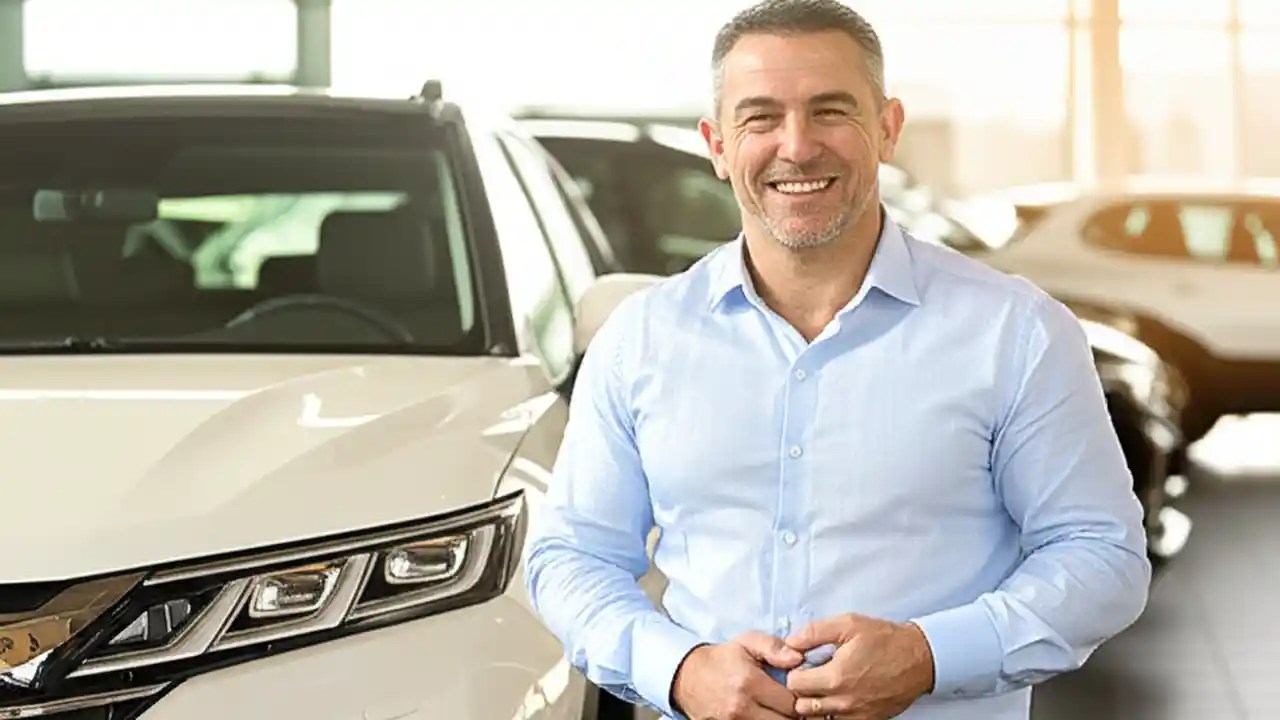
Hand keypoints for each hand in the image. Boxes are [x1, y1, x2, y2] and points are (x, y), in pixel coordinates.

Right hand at [672, 631, 806, 719]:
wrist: (687, 677)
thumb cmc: (722, 659)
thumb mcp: (746, 642)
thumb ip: (773, 647)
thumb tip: (798, 658)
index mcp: (749, 682)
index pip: (791, 702)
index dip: (801, 699)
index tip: (800, 693)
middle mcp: (740, 707)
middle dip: (794, 715)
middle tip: (794, 705)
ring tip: (780, 709)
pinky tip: (767, 714)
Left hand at [783, 614, 934, 719]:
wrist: (919, 659)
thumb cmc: (886, 641)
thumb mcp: (848, 624)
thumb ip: (814, 632)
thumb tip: (791, 642)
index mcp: (836, 677)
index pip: (794, 683)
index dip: (795, 671)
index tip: (804, 664)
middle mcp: (844, 701)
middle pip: (802, 706)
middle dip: (802, 690)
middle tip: (812, 676)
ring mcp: (856, 714)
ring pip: (817, 718)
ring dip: (815, 704)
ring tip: (825, 686)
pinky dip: (833, 712)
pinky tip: (839, 695)